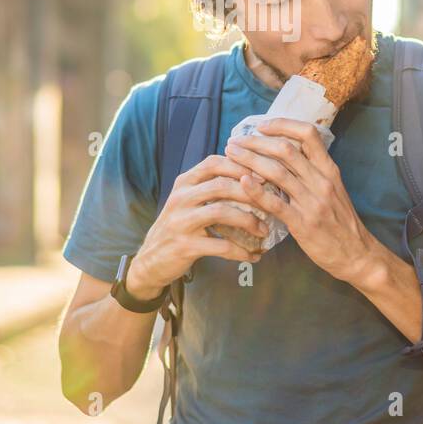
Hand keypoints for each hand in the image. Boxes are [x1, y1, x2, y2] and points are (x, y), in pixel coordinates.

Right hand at [128, 155, 268, 299]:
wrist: (151, 260)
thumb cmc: (178, 227)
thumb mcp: (188, 201)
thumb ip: (210, 187)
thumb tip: (251, 176)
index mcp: (184, 183)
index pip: (214, 163)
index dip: (240, 166)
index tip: (262, 176)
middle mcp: (180, 198)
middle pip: (221, 185)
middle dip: (251, 193)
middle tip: (271, 203)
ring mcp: (181, 222)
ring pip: (221, 212)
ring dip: (248, 220)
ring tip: (264, 230)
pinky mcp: (185, 246)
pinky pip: (220, 246)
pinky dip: (241, 251)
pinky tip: (253, 256)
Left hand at [224, 118, 378, 283]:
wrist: (358, 255)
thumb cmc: (341, 222)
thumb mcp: (334, 189)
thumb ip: (313, 172)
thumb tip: (285, 154)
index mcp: (329, 170)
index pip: (308, 134)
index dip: (283, 125)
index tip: (262, 126)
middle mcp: (322, 181)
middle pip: (286, 150)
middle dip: (257, 141)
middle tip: (236, 140)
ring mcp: (313, 202)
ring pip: (277, 172)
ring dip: (250, 160)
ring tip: (231, 155)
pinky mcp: (303, 224)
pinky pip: (276, 204)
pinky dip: (257, 191)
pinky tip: (242, 182)